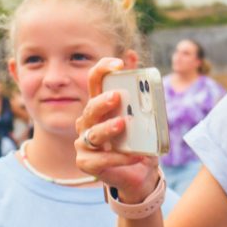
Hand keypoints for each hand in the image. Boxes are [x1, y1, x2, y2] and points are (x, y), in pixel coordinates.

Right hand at [75, 57, 159, 201]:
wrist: (141, 172)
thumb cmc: (138, 140)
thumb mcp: (142, 113)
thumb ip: (137, 87)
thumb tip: (132, 54)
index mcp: (99, 105)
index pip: (94, 81)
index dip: (102, 69)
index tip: (118, 64)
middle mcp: (87, 122)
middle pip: (90, 107)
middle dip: (102, 102)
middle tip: (117, 98)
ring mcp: (84, 142)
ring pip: (92, 133)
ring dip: (108, 128)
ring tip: (123, 125)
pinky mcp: (86, 163)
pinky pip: (101, 160)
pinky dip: (119, 158)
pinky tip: (136, 156)